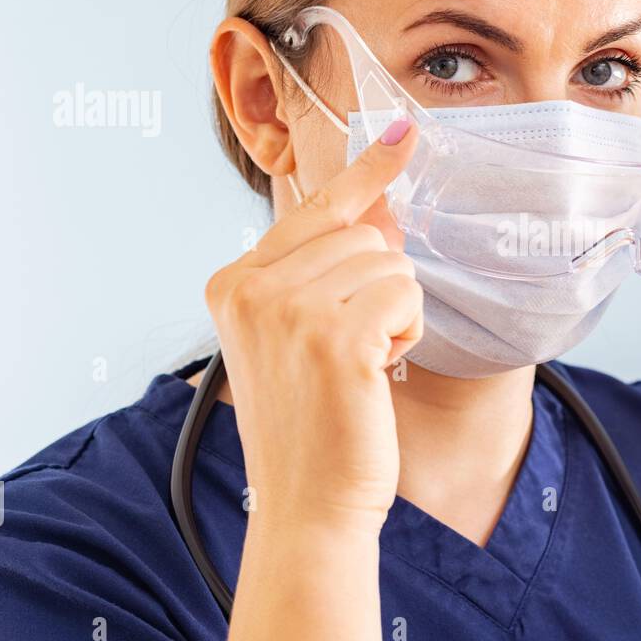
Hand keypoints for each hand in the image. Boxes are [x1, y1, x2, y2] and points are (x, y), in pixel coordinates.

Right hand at [204, 118, 422, 532]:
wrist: (307, 506)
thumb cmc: (311, 425)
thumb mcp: (298, 336)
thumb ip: (324, 271)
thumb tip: (382, 210)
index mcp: (233, 282)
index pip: (314, 208)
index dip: (365, 174)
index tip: (402, 134)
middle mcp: (251, 287)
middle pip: (363, 237)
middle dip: (380, 289)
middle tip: (354, 352)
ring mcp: (290, 309)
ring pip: (390, 263)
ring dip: (395, 314)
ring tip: (361, 367)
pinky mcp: (335, 336)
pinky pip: (405, 294)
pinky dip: (407, 333)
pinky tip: (376, 374)